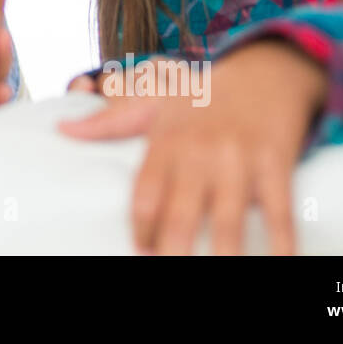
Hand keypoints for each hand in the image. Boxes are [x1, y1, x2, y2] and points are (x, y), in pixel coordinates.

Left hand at [57, 41, 326, 253]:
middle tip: (166, 267)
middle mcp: (199, 152)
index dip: (141, 228)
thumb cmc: (202, 95)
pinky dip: (281, 240)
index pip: (145, 195)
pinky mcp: (274, 162)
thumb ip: (108, 122)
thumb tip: (61, 129)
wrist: (265, 70)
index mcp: (166, 141)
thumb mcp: (152, 101)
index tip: (140, 251)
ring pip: (228, 218)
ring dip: (223, 253)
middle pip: (181, 213)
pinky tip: (280, 261)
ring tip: (216, 274)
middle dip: (173, 249)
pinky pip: (279, 210)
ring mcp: (238, 158)